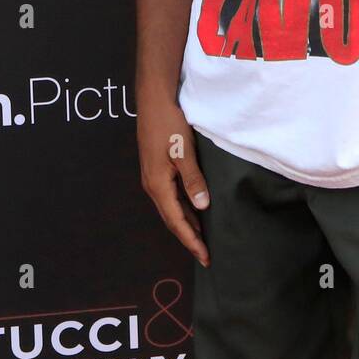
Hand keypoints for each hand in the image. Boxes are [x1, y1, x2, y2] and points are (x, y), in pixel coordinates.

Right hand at [137, 94, 211, 267]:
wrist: (153, 101)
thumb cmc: (169, 124)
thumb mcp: (184, 152)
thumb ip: (193, 180)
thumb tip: (202, 206)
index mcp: (158, 185)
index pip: (176, 221)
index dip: (191, 240)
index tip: (205, 256)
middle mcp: (152, 185)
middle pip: (172, 219)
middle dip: (189, 237)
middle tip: (206, 253)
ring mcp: (153, 177)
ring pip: (171, 208)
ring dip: (186, 223)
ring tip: (202, 237)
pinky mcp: (156, 168)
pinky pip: (170, 196)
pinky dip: (182, 208)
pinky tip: (194, 208)